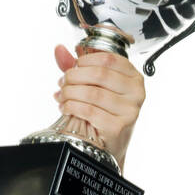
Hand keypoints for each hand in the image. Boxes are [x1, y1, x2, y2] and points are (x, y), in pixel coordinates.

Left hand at [52, 42, 145, 172]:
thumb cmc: (104, 113)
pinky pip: (89, 111)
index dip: (85, 60)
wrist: (109, 145)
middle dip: (74, 77)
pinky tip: (65, 108)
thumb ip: (77, 67)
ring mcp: (129, 111)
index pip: (108, 58)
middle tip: (62, 83)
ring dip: (70, 93)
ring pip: (92, 93)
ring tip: (62, 97)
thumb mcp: (94, 86)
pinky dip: (72, 107)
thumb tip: (59, 49)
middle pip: (99, 74)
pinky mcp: (118, 127)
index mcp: (133, 77)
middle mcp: (136, 92)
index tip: (72, 67)